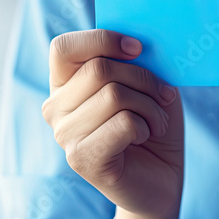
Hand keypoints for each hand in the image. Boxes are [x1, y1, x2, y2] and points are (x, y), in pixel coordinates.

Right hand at [41, 29, 183, 218]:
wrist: (161, 179)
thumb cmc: (152, 126)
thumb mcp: (148, 84)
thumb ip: (136, 61)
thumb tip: (137, 42)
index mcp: (65, 84)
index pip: (63, 47)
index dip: (102, 39)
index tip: (137, 48)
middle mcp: (56, 108)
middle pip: (99, 69)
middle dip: (144, 78)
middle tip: (163, 95)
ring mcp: (65, 136)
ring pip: (114, 95)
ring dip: (150, 106)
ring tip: (155, 121)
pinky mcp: (82, 159)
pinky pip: (123, 123)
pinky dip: (145, 126)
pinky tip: (144, 137)